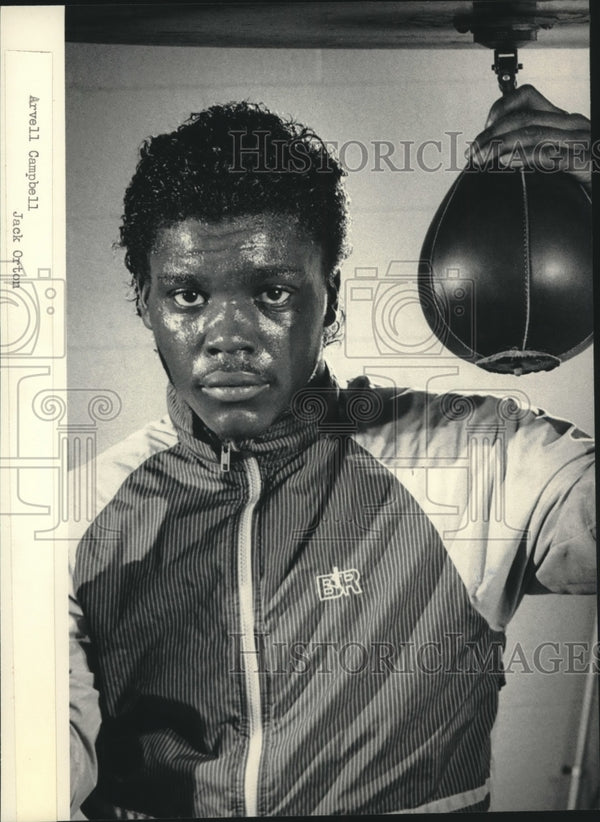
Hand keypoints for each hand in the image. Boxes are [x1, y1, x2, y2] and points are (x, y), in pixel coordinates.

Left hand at [467, 84, 591, 195]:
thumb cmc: (583, 176)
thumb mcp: (560, 154)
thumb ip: (536, 149)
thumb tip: (501, 156)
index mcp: (563, 120)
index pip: (528, 97)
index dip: (501, 107)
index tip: (484, 126)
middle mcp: (572, 126)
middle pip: (523, 119)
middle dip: (492, 135)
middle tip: (472, 153)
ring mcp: (579, 142)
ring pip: (532, 134)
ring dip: (500, 147)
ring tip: (482, 160)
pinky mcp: (584, 162)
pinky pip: (549, 155)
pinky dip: (524, 157)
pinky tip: (506, 162)